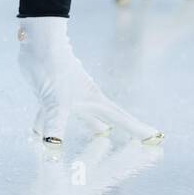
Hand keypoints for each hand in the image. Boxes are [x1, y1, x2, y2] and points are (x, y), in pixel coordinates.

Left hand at [17, 17, 163, 144]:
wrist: (37, 43)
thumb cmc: (53, 68)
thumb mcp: (55, 102)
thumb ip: (54, 127)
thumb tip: (52, 151)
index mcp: (94, 100)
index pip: (122, 119)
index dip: (138, 130)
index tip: (157, 138)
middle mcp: (84, 99)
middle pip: (103, 120)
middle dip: (113, 132)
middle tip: (127, 144)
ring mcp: (67, 96)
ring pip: (80, 117)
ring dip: (86, 128)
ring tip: (95, 142)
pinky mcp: (49, 93)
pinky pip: (49, 115)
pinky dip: (45, 125)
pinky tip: (39, 134)